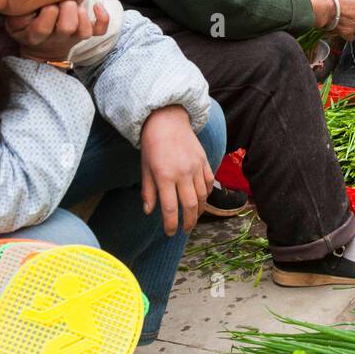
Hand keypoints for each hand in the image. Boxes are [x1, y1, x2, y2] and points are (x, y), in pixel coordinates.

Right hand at [7, 0, 108, 61]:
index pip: (42, 27)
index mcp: (35, 36)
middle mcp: (57, 38)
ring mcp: (73, 38)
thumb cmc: (27, 28)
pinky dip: (103, 19)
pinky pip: (99, 31)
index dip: (47, 11)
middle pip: (67, 27)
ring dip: (81, 14)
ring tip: (74, 4)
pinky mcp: (85, 35)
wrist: (43, 49)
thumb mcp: (15, 23)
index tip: (46, 2)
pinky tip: (97, 6)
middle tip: (62, 0)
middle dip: (66, 8)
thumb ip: (17, 13)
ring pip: (84, 31)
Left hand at [139, 105, 212, 235]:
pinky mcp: (204, 161)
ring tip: (194, 218)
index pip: (170, 208)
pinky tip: (202, 200)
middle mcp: (182, 174)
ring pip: (203, 196)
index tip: (171, 233)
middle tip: (185, 230)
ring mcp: (196, 167)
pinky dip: (207, 194)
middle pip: (190, 205)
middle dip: (188, 222)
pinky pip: (209, 182)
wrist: (167, 120)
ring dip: (199, 210)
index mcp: (164, 176)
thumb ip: (148, 191)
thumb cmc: (152, 145)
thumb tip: (149, 211)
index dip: (171, 225)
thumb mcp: (145, 168)